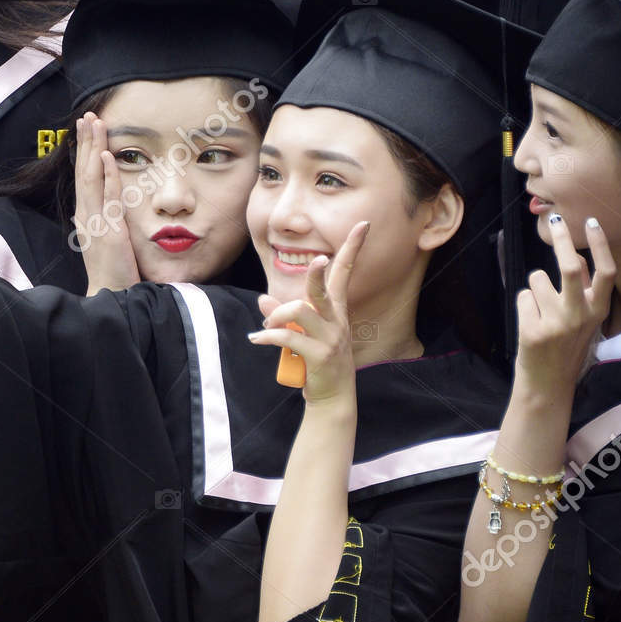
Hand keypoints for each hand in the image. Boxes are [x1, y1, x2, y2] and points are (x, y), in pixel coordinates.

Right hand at [72, 113, 140, 293]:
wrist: (110, 298)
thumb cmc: (111, 272)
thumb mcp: (105, 240)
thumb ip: (104, 219)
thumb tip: (106, 202)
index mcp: (85, 216)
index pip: (83, 176)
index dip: (83, 151)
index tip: (85, 128)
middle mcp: (87, 216)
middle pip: (83, 171)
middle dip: (85, 142)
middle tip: (87, 115)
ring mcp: (96, 223)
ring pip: (92, 178)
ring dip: (94, 149)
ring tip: (95, 124)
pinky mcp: (111, 233)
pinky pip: (109, 199)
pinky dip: (108, 176)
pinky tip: (109, 156)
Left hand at [248, 220, 369, 409]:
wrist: (333, 397)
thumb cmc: (318, 361)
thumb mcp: (303, 335)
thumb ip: (284, 316)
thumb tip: (263, 300)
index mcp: (336, 310)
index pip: (345, 273)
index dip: (353, 248)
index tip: (363, 224)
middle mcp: (336, 320)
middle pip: (324, 288)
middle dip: (318, 272)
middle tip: (316, 259)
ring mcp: (330, 338)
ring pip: (300, 311)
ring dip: (277, 315)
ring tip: (266, 326)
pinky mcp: (319, 355)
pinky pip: (288, 338)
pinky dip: (267, 336)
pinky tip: (257, 339)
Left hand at [515, 214, 614, 395]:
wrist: (548, 386)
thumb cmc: (565, 348)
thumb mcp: (585, 321)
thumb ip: (585, 292)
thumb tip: (579, 256)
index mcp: (598, 311)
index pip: (606, 272)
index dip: (600, 244)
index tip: (590, 221)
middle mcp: (581, 316)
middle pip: (572, 266)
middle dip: (562, 238)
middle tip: (556, 219)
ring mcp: (557, 323)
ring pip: (538, 279)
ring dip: (534, 287)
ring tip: (540, 312)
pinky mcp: (534, 330)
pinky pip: (523, 297)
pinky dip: (524, 305)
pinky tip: (531, 325)